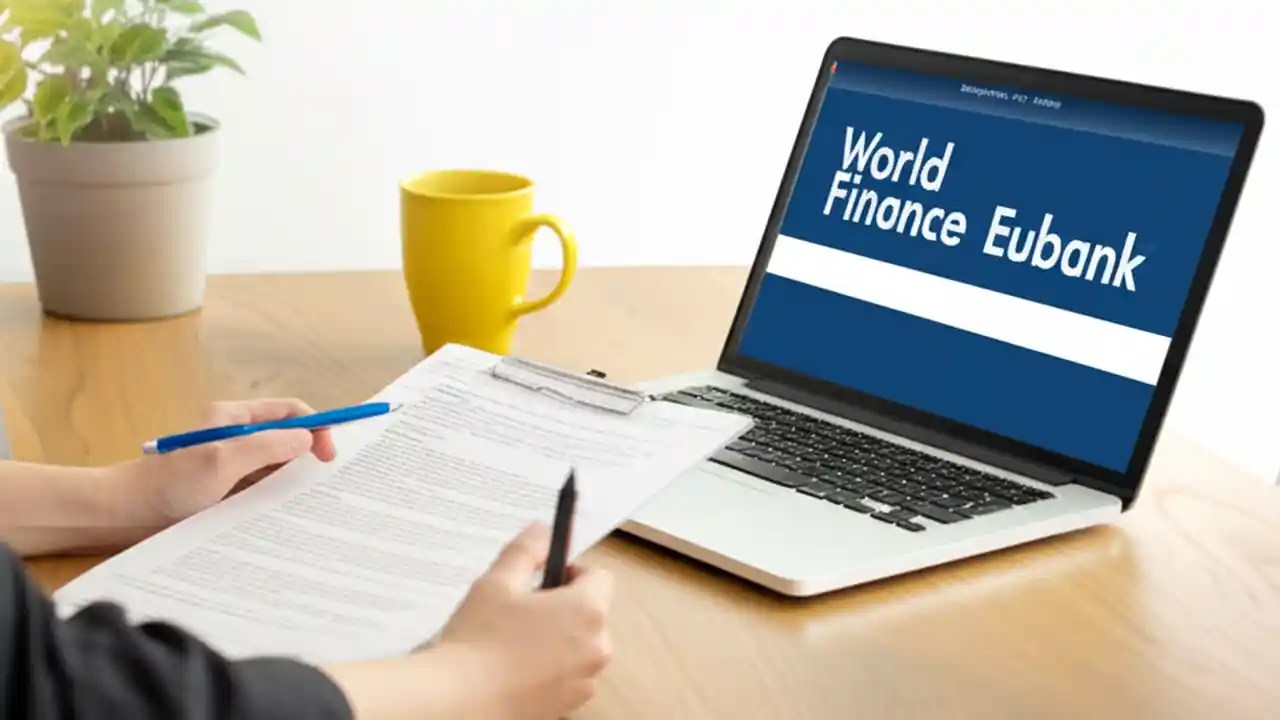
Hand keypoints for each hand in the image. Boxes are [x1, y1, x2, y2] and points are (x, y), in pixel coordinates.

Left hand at [111, 398, 336, 536]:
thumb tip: (307, 439)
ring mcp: (231, 465)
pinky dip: (277, 497)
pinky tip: (283, 513)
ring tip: (306, 500)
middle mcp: (236, 437)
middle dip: (308, 454)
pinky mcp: (226, 490)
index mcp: (234, 418)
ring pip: (276, 466)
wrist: (124, 515)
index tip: (327, 454)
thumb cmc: (168, 484)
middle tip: (322, 481)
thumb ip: (267, 446)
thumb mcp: (221, 460)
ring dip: (292, 479)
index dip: (315, 427)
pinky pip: (262, 488)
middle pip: (287, 438)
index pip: (289, 412)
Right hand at [435, 523, 614, 718]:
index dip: (573, 572)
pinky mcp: (570, 706)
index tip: (544, 578)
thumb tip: (543, 530)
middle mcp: (596, 647)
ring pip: (580, 646)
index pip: (600, 577)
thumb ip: (526, 550)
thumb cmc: (480, 641)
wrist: (461, 701)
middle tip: (523, 610)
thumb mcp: (498, 582)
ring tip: (515, 642)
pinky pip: (568, 675)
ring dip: (558, 639)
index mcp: (587, 611)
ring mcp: (585, 681)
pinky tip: (516, 668)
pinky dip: (550, 668)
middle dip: (564, 607)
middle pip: (592, 613)